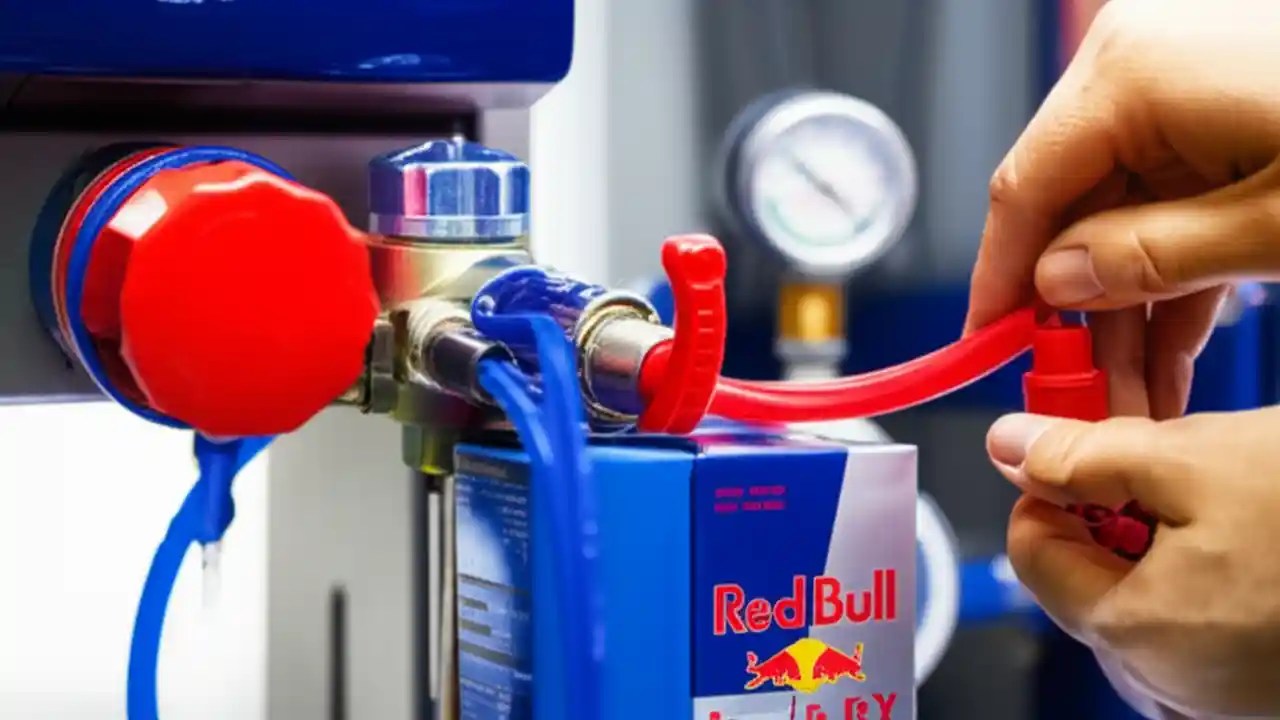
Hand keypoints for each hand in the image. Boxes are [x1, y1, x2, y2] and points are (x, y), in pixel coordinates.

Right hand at [965, 0, 1279, 418]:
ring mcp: (1185, 82)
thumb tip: (1061, 286)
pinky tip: (1174, 348)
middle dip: (1076, 316)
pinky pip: (1171, 197)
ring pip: (1120, 213)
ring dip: (1126, 309)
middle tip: (1081, 399)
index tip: (989, 349)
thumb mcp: (1276, 224)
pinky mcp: (1225, 107)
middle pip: (1071, 208)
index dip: (999, 280)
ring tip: (1139, 398)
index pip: (1024, 189)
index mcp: (1135, 74)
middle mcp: (1145, 66)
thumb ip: (1149, 257)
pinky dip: (1173, 272)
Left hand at [989, 410, 1279, 716]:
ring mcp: (1214, 695)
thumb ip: (1085, 457)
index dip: (1048, 482)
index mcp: (1130, 633)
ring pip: (1142, 594)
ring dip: (1158, 535)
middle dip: (1108, 506)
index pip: (1030, 549)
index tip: (1081, 437)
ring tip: (1220, 491)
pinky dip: (1201, 571)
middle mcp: (1164, 683)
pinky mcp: (1254, 689)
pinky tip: (1250, 533)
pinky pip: (1196, 622)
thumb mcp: (1197, 460)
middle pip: (1085, 573)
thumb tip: (1009, 447)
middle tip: (1157, 451)